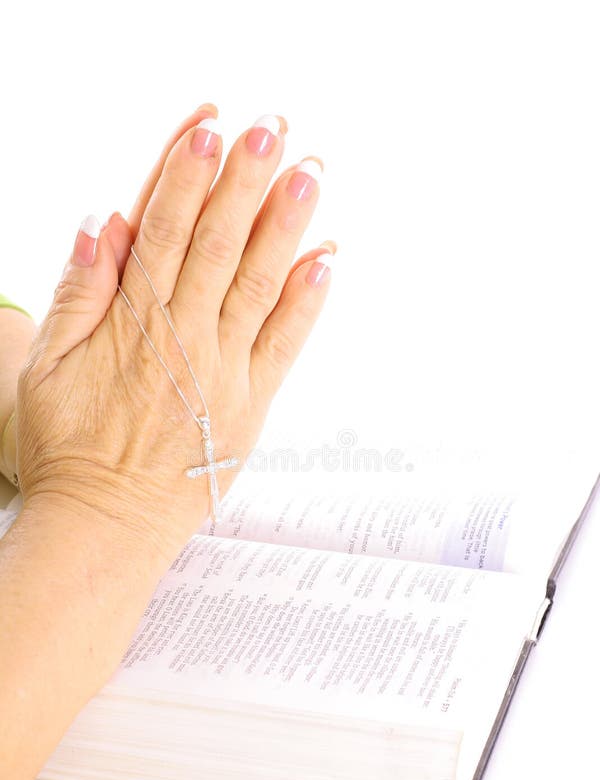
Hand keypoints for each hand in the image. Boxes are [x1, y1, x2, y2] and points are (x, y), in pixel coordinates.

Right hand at [16, 107, 334, 561]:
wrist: (107, 526)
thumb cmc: (73, 449)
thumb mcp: (46, 366)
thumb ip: (78, 293)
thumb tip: (102, 224)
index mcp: (130, 321)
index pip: (162, 231)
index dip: (185, 175)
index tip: (208, 128)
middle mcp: (182, 337)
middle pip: (217, 243)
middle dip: (244, 180)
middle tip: (271, 128)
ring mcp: (223, 370)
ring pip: (257, 282)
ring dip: (284, 224)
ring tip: (308, 172)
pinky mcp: (252, 405)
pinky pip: (284, 343)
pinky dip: (306, 300)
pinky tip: (324, 256)